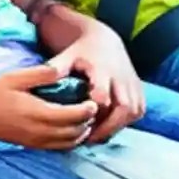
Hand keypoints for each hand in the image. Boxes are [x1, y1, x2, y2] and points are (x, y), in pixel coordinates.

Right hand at [0, 65, 98, 149]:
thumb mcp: (15, 78)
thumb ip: (40, 74)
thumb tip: (61, 70)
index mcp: (38, 113)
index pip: (72, 115)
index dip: (87, 110)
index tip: (93, 101)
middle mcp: (39, 131)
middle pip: (75, 131)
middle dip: (88, 121)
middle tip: (93, 109)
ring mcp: (36, 141)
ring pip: (69, 143)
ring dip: (81, 132)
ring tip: (85, 119)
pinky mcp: (32, 145)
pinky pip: (58, 148)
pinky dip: (70, 141)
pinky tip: (71, 130)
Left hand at [45, 20, 144, 143]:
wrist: (104, 40)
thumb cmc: (80, 51)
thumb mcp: (66, 56)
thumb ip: (55, 68)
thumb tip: (40, 80)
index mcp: (102, 68)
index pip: (104, 92)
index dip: (96, 109)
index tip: (83, 120)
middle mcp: (121, 76)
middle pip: (124, 108)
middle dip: (109, 126)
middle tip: (90, 139)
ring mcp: (132, 83)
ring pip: (134, 111)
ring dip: (118, 126)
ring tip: (98, 135)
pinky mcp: (138, 89)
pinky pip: (138, 110)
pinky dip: (126, 122)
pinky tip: (109, 127)